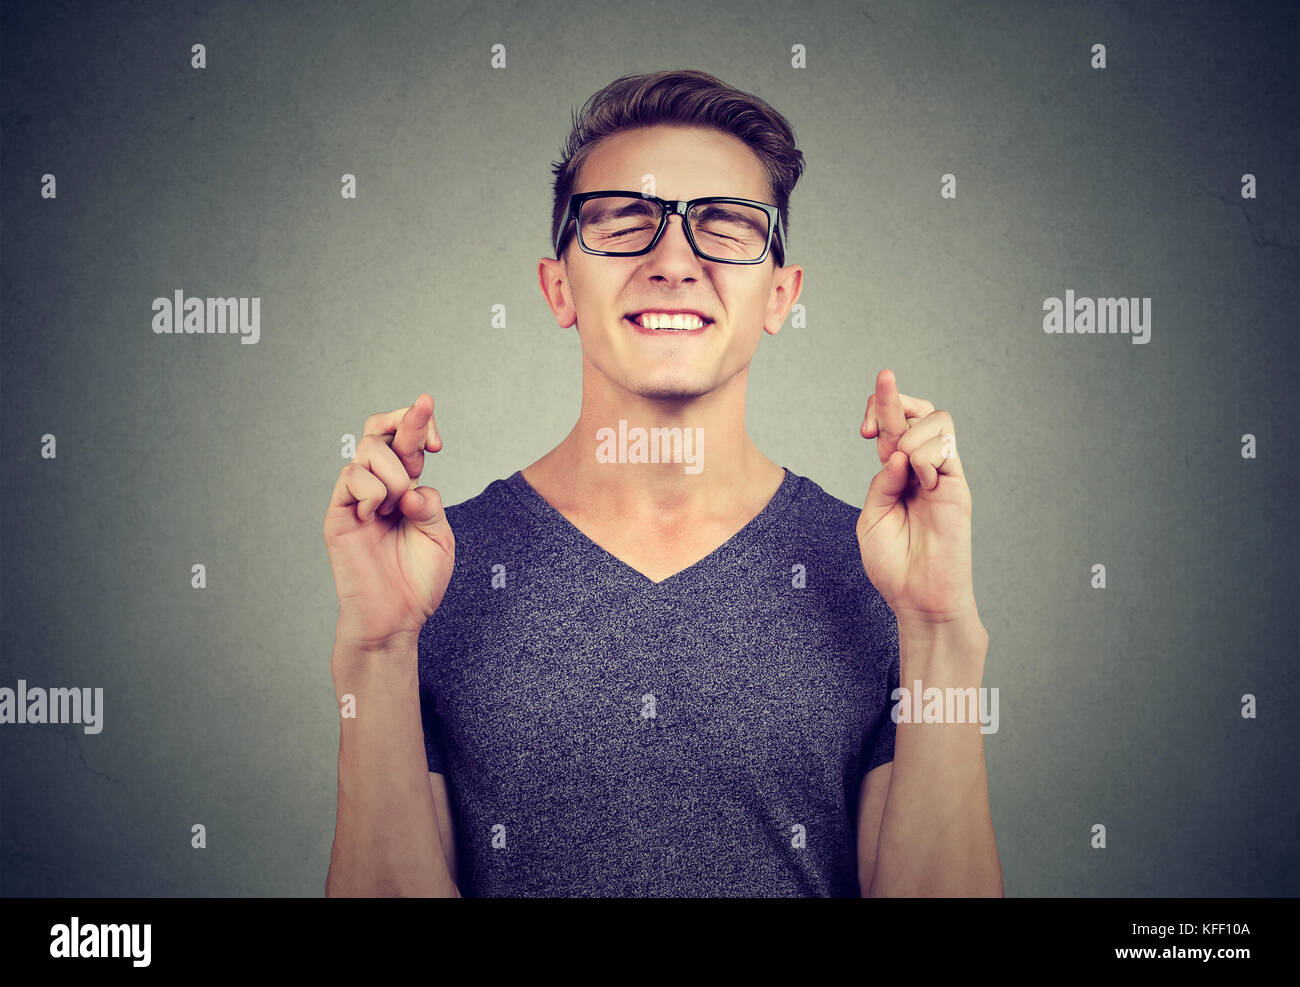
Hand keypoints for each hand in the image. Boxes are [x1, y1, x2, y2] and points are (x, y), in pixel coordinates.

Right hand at [323, 394, 454, 652]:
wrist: (395, 617)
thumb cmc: (417, 581)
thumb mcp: (439, 537)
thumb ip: (430, 504)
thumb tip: (412, 488)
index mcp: (406, 487)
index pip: (405, 439)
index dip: (419, 424)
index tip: (438, 442)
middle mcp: (379, 486)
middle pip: (378, 429)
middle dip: (405, 422)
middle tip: (429, 446)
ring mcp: (356, 498)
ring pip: (368, 449)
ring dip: (394, 474)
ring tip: (398, 508)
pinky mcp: (338, 512)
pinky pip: (351, 477)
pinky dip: (373, 493)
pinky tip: (376, 517)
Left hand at [857, 369, 976, 626]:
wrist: (919, 597)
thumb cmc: (893, 564)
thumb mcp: (872, 519)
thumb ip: (881, 483)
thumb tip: (899, 452)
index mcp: (896, 473)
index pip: (891, 424)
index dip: (879, 408)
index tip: (861, 429)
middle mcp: (920, 469)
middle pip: (919, 409)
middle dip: (892, 401)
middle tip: (870, 430)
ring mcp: (942, 475)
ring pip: (938, 420)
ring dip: (912, 433)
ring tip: (905, 467)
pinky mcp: (958, 487)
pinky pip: (946, 450)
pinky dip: (925, 457)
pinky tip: (921, 482)